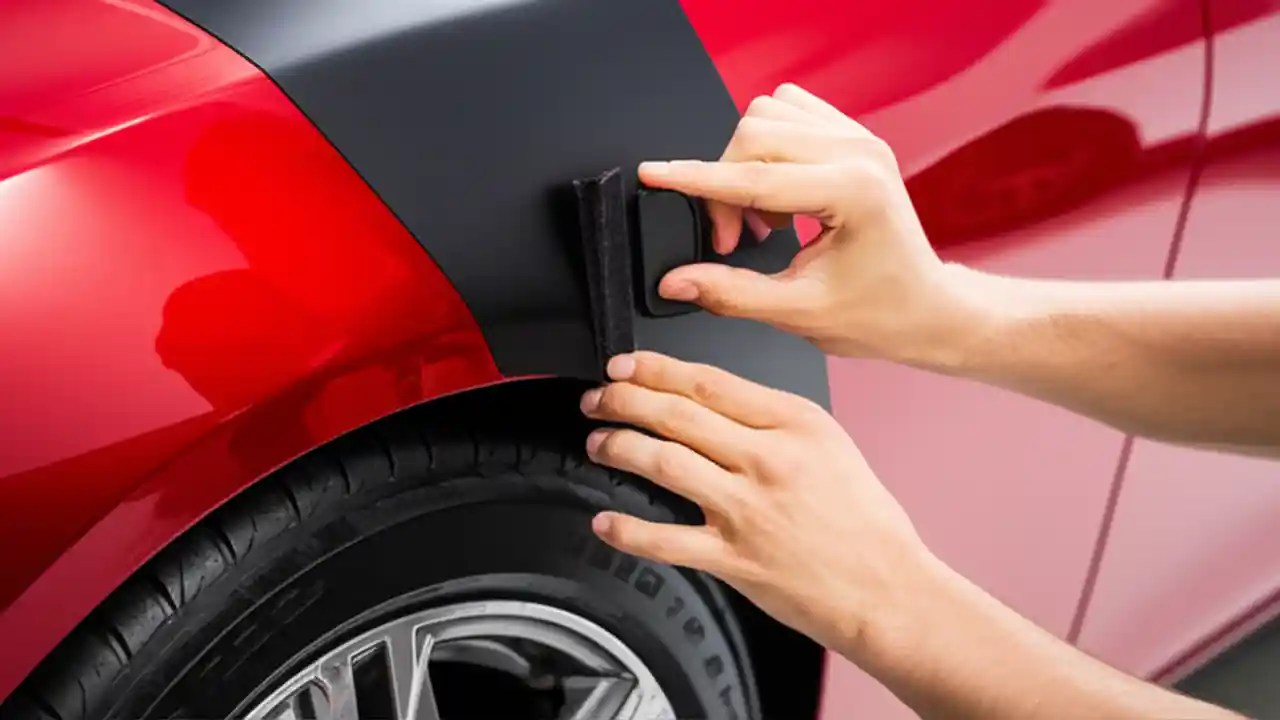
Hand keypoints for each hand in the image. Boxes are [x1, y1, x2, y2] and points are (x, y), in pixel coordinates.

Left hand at [578, 350, 937, 655]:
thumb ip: (773, 419)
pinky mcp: (735, 558)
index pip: (708, 381)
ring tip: (598, 442)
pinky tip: (605, 520)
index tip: (625, 365)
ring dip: (619, 447)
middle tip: (598, 398)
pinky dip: (628, 530)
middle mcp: (768, 460)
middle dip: (624, 399)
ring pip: (664, 463)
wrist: (887, 588)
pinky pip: (666, 540)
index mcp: (794, 423)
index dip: (654, 369)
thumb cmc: (864, 521)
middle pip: (677, 414)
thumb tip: (713, 400)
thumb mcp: (830, 443)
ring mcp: (748, 510)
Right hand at [639, 83, 985, 366]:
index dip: (694, 179)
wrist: (925, 308)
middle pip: (754, 134)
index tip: (654, 175)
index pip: (754, 176)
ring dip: (744, 164)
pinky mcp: (852, 136)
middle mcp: (858, 152)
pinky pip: (788, 113)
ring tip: (760, 219)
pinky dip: (765, 149)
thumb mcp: (798, 313)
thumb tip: (676, 280)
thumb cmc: (879, 312)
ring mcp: (858, 138)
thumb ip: (731, 294)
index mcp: (853, 191)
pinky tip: (775, 194)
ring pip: (766, 115)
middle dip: (724, 186)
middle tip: (732, 242)